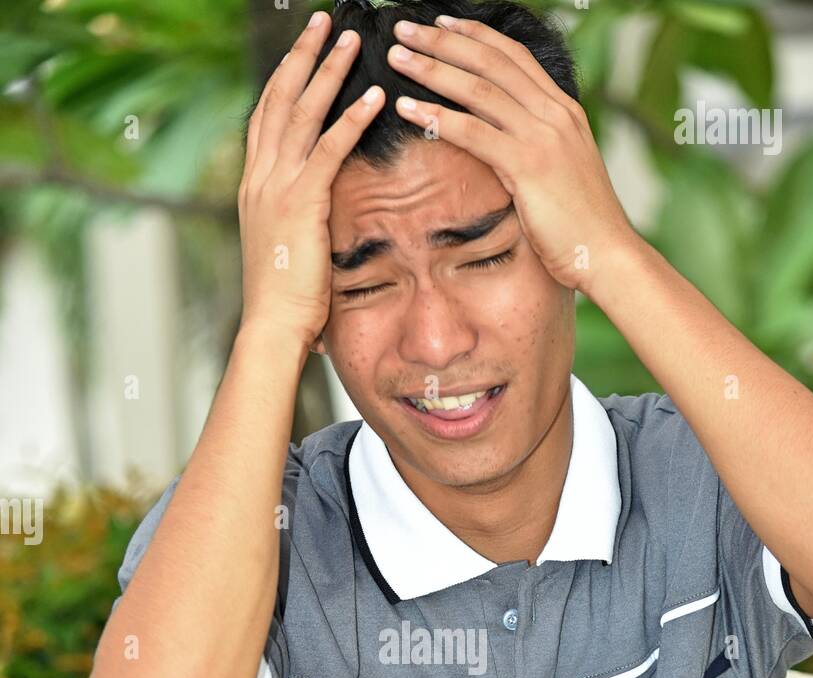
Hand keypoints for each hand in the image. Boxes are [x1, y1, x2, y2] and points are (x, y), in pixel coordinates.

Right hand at [238, 12, 384, 346]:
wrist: (272, 329)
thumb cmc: (286, 304)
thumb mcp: (290, 251)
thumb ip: (301, 222)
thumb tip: (321, 218)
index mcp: (255, 187)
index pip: (267, 118)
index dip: (285, 78)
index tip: (303, 50)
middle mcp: (260, 178)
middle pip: (279, 99)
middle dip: (302, 55)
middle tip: (324, 21)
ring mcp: (276, 188)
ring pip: (302, 112)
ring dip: (329, 71)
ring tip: (352, 39)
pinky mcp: (301, 204)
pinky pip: (329, 150)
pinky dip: (352, 119)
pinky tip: (374, 96)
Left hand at [387, 15, 637, 298]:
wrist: (608, 254)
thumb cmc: (583, 225)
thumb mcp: (563, 172)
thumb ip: (537, 148)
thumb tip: (507, 147)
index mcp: (564, 110)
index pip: (514, 57)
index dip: (476, 36)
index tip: (443, 24)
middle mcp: (554, 113)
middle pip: (491, 61)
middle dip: (443, 41)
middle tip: (405, 28)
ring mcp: (542, 136)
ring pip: (478, 88)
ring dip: (431, 69)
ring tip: (397, 57)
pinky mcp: (528, 165)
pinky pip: (472, 132)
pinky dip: (436, 116)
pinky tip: (406, 108)